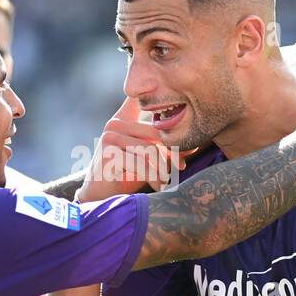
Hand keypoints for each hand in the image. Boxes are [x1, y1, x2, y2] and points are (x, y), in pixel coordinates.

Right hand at [76, 98, 198, 201]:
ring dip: (162, 168)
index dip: (157, 99)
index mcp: (123, 118)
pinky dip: (153, 177)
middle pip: (155, 131)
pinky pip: (140, 164)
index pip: (138, 99)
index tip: (177, 106)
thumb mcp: (148, 158)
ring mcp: (109, 137)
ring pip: (149, 149)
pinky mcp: (108, 154)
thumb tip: (195, 145)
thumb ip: (165, 148)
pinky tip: (157, 186)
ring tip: (166, 180)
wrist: (100, 196)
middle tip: (180, 167)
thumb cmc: (126, 175)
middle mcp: (114, 124)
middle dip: (171, 151)